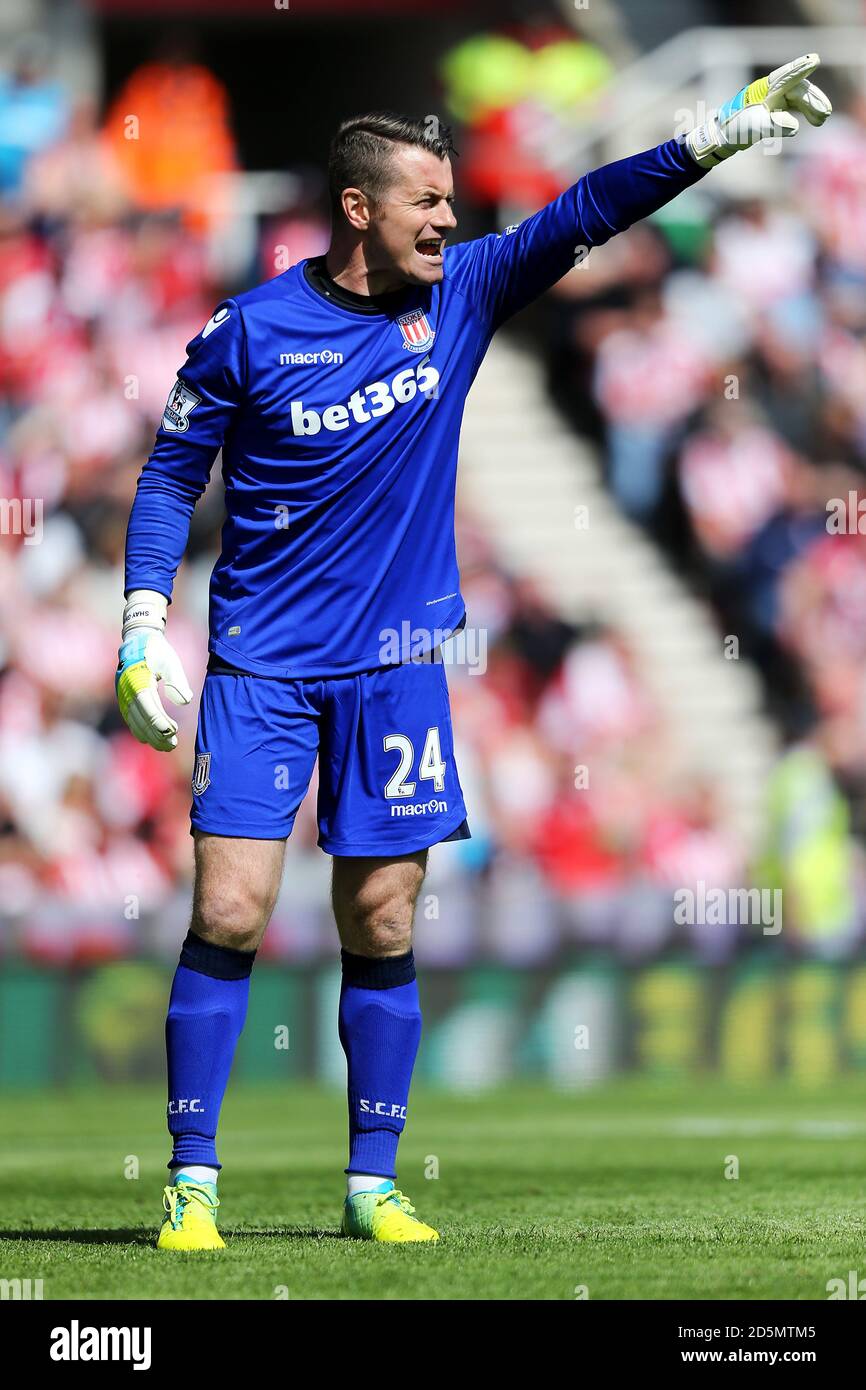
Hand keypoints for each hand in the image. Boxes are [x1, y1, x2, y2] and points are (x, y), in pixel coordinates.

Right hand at [116, 590, 192, 750]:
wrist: (137, 642)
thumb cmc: (157, 651)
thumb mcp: (170, 661)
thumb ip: (178, 680)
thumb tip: (185, 701)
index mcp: (138, 682)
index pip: (149, 708)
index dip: (160, 722)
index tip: (173, 731)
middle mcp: (127, 692)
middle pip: (141, 720)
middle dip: (156, 735)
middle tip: (172, 745)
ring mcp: (123, 697)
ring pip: (135, 723)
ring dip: (150, 736)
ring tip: (166, 745)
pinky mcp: (124, 700)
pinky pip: (131, 720)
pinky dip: (141, 731)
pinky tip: (151, 739)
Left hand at [687, 53, 831, 169]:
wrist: (723, 135)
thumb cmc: (736, 128)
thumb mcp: (754, 128)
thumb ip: (774, 126)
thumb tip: (795, 127)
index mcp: (765, 89)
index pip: (786, 77)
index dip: (800, 69)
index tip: (814, 60)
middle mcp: (772, 90)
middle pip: (799, 89)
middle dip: (813, 100)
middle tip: (824, 114)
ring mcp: (775, 98)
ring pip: (800, 97)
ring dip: (812, 107)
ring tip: (821, 120)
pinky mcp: (776, 107)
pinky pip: (796, 106)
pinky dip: (806, 112)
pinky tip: (815, 121)